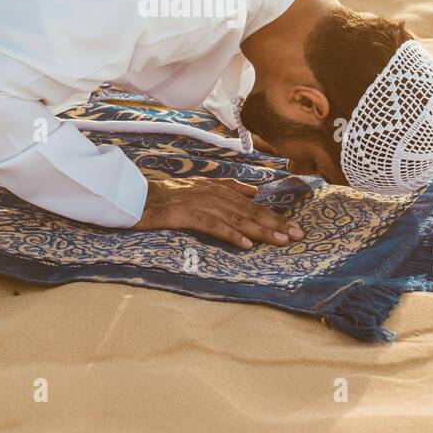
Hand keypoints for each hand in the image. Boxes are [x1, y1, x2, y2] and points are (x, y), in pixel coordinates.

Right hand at [136, 177, 303, 248]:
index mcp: (218, 188)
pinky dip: (231, 235)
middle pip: (249, 211)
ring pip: (236, 218)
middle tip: (298, 235)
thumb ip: (228, 188)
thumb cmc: (166, 195)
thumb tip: (254, 191)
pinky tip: (245, 245)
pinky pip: (212, 226)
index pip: (252, 205)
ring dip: (260, 230)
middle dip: (275, 224)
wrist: (134, 196)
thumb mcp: (200, 187)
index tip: (295, 228)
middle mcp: (212, 193)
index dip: (274, 216)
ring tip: (280, 241)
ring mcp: (200, 203)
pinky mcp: (185, 214)